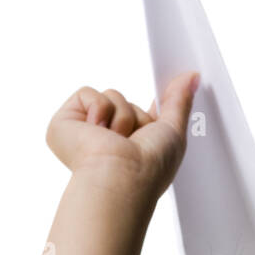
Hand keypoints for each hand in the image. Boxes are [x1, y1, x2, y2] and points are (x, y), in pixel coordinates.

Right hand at [45, 70, 199, 200]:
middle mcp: (105, 142)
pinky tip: (97, 133)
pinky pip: (88, 94)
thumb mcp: (174, 131)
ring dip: (121, 116)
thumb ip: (179, 101)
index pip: (136, 118)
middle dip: (137, 116)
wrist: (121, 177)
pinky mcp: (63, 124)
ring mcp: (83, 133)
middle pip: (125, 102)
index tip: (157, 103)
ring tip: (115, 141)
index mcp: (129, 148)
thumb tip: (191, 76)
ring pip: (110, 96)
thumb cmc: (149, 168)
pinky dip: (100, 109)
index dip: (145, 111)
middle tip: (134, 140)